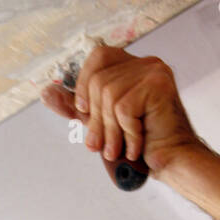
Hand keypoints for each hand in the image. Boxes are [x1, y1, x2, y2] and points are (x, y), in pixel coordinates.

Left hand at [39, 45, 200, 176]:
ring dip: (110, 130)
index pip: (98, 57)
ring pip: (108, 95)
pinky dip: (126, 132)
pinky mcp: (159, 84)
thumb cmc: (142, 143)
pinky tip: (136, 145)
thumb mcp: (102, 122)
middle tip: (103, 146)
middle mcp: (146, 63)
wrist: (172, 162)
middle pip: (99, 81)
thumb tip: (47, 92)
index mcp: (133, 66)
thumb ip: (78, 107)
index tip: (84, 113)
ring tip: (118, 149)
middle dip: (96, 119)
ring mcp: (154, 71)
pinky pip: (123, 108)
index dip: (84, 84)